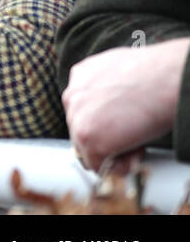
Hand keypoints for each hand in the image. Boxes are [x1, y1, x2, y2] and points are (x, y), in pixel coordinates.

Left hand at [63, 37, 189, 171]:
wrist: (168, 79)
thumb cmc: (156, 76)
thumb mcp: (121, 75)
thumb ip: (106, 92)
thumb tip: (113, 111)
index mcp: (81, 76)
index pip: (84, 111)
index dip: (107, 123)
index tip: (124, 124)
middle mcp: (73, 96)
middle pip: (83, 131)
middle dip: (108, 139)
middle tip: (134, 134)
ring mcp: (77, 117)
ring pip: (88, 150)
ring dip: (113, 152)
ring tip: (137, 140)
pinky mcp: (87, 138)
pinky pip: (98, 165)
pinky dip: (119, 166)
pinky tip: (136, 149)